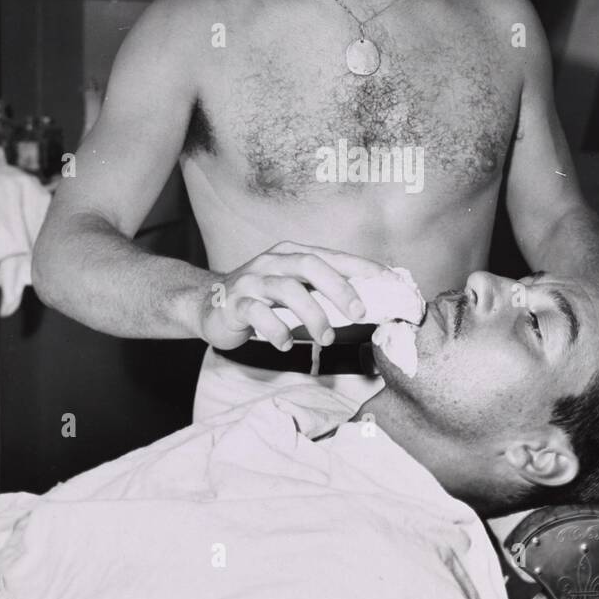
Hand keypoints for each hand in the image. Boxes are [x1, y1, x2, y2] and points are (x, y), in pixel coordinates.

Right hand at [199, 241, 390, 352]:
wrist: (207, 304)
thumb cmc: (261, 299)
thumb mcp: (293, 289)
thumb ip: (322, 292)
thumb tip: (367, 304)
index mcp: (292, 254)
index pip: (333, 256)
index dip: (362, 267)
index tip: (390, 281)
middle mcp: (272, 262)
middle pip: (310, 266)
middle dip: (339, 289)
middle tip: (359, 314)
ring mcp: (251, 280)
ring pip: (287, 290)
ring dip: (312, 316)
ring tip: (325, 339)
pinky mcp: (234, 303)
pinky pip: (258, 314)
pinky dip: (276, 330)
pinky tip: (285, 345)